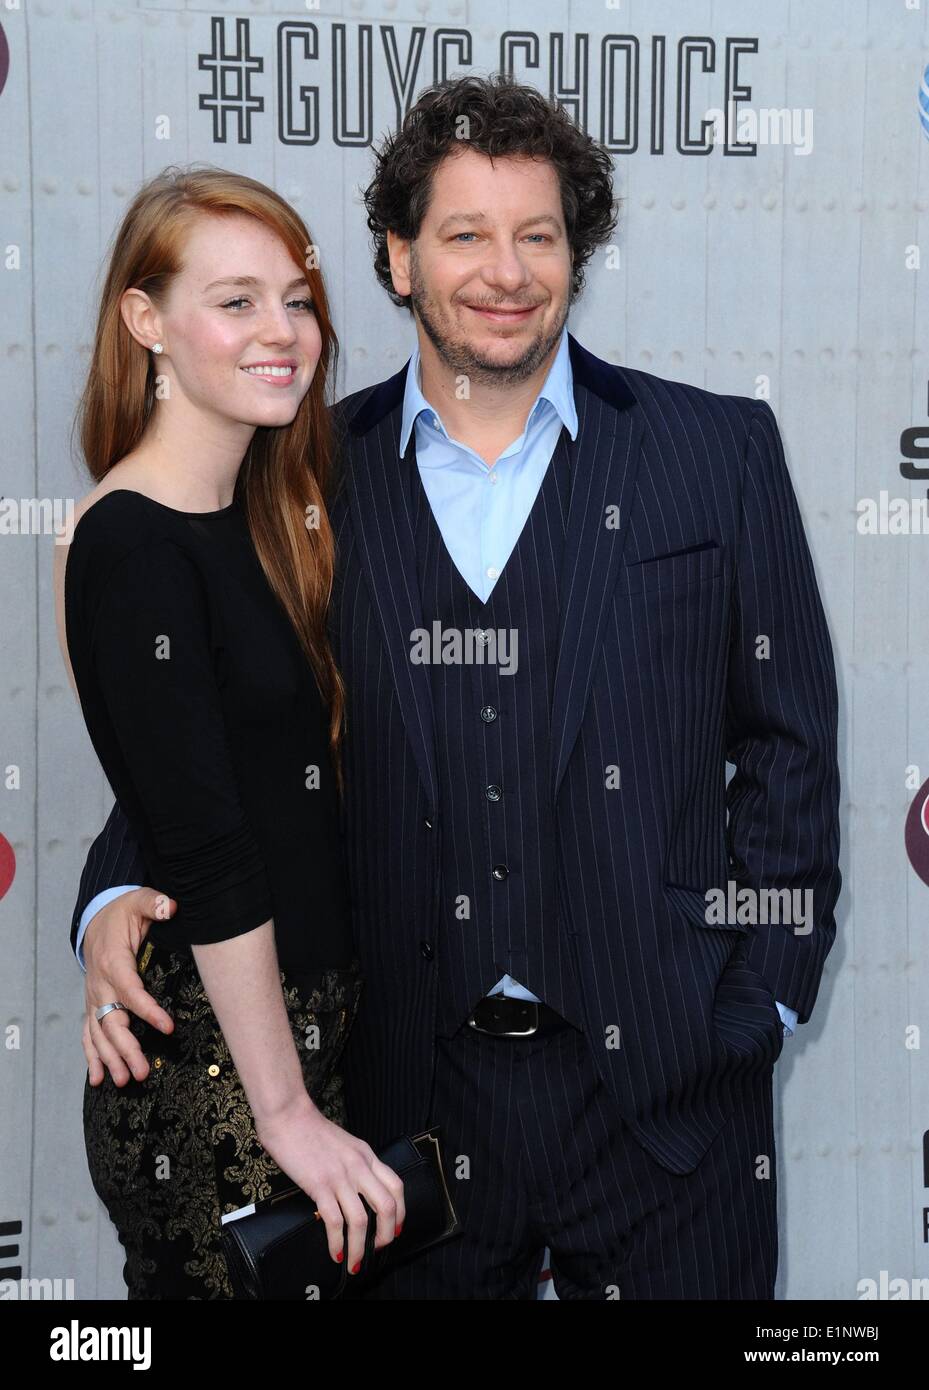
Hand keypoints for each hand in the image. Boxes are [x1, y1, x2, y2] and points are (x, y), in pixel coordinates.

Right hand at [83, 887, 176, 1087]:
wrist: (98, 916)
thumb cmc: (123, 912)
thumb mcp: (140, 900)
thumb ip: (155, 903)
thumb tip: (170, 907)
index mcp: (113, 961)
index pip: (131, 992)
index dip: (148, 1011)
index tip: (168, 1027)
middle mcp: (100, 984)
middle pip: (112, 1022)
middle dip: (126, 1049)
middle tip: (142, 1072)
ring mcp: (94, 996)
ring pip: (99, 1033)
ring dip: (110, 1059)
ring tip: (125, 1081)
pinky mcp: (93, 1003)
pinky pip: (88, 1032)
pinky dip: (91, 1056)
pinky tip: (97, 1078)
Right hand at [256, 1098, 405, 1273]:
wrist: (288, 1115)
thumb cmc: (310, 1129)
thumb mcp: (344, 1144)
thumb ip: (353, 1164)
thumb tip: (354, 1190)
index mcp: (366, 1155)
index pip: (396, 1186)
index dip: (400, 1212)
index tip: (396, 1228)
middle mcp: (359, 1166)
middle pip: (387, 1206)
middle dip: (386, 1234)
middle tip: (378, 1248)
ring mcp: (340, 1176)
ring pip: (362, 1220)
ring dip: (360, 1248)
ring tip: (355, 1262)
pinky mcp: (319, 1185)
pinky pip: (335, 1221)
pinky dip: (337, 1242)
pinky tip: (335, 1251)